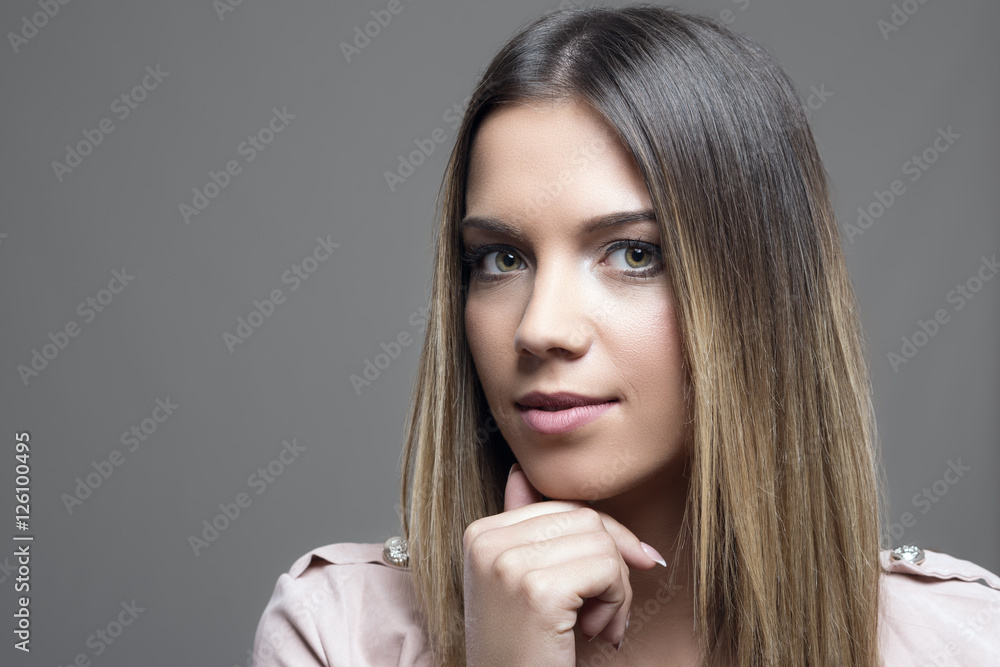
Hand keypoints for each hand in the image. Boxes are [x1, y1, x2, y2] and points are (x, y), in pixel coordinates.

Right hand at [462, 463, 662, 665]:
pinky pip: (607, 569)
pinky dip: (616, 604)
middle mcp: (486, 540)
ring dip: (617, 591)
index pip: (564, 506)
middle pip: (586, 518)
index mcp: (480, 533)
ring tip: (595, 627)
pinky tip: (595, 633)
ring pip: (601, 542)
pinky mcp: (536, 589)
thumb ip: (523, 527)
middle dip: (612, 566)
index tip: (626, 569)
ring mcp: (507, 563)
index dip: (603, 539)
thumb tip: (520, 472)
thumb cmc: (522, 652)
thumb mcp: (516, 583)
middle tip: (603, 615)